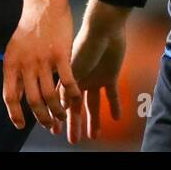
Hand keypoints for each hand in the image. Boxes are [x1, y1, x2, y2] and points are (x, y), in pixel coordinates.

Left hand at [2, 0, 81, 131]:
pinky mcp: (61, 54)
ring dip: (57, 110)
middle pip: (33, 100)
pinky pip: (67, 81)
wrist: (43, 4)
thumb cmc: (30, 27)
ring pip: (50, 95)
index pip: (10, 96)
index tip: (21, 125)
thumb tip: (16, 95)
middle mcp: (25, 64)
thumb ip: (16, 72)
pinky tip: (75, 98)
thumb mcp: (14, 49)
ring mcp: (43, 59)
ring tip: (63, 114)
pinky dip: (72, 94)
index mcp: (11, 63)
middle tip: (49, 124)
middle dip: (42, 117)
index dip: (15, 114)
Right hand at [63, 0, 127, 143]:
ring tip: (94, 136)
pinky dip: (115, 106)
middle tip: (73, 140)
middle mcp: (81, 80)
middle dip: (75, 124)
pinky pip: (113, 95)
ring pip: (94, 104)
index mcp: (69, 78)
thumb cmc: (84, 45)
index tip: (54, 131)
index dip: (58, 117)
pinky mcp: (111, 75)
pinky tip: (116, 118)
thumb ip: (65, 88)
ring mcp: (96, 78)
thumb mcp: (71, 69)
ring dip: (94, 120)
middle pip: (78, 107)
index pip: (62, 103)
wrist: (104, 29)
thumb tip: (56, 107)